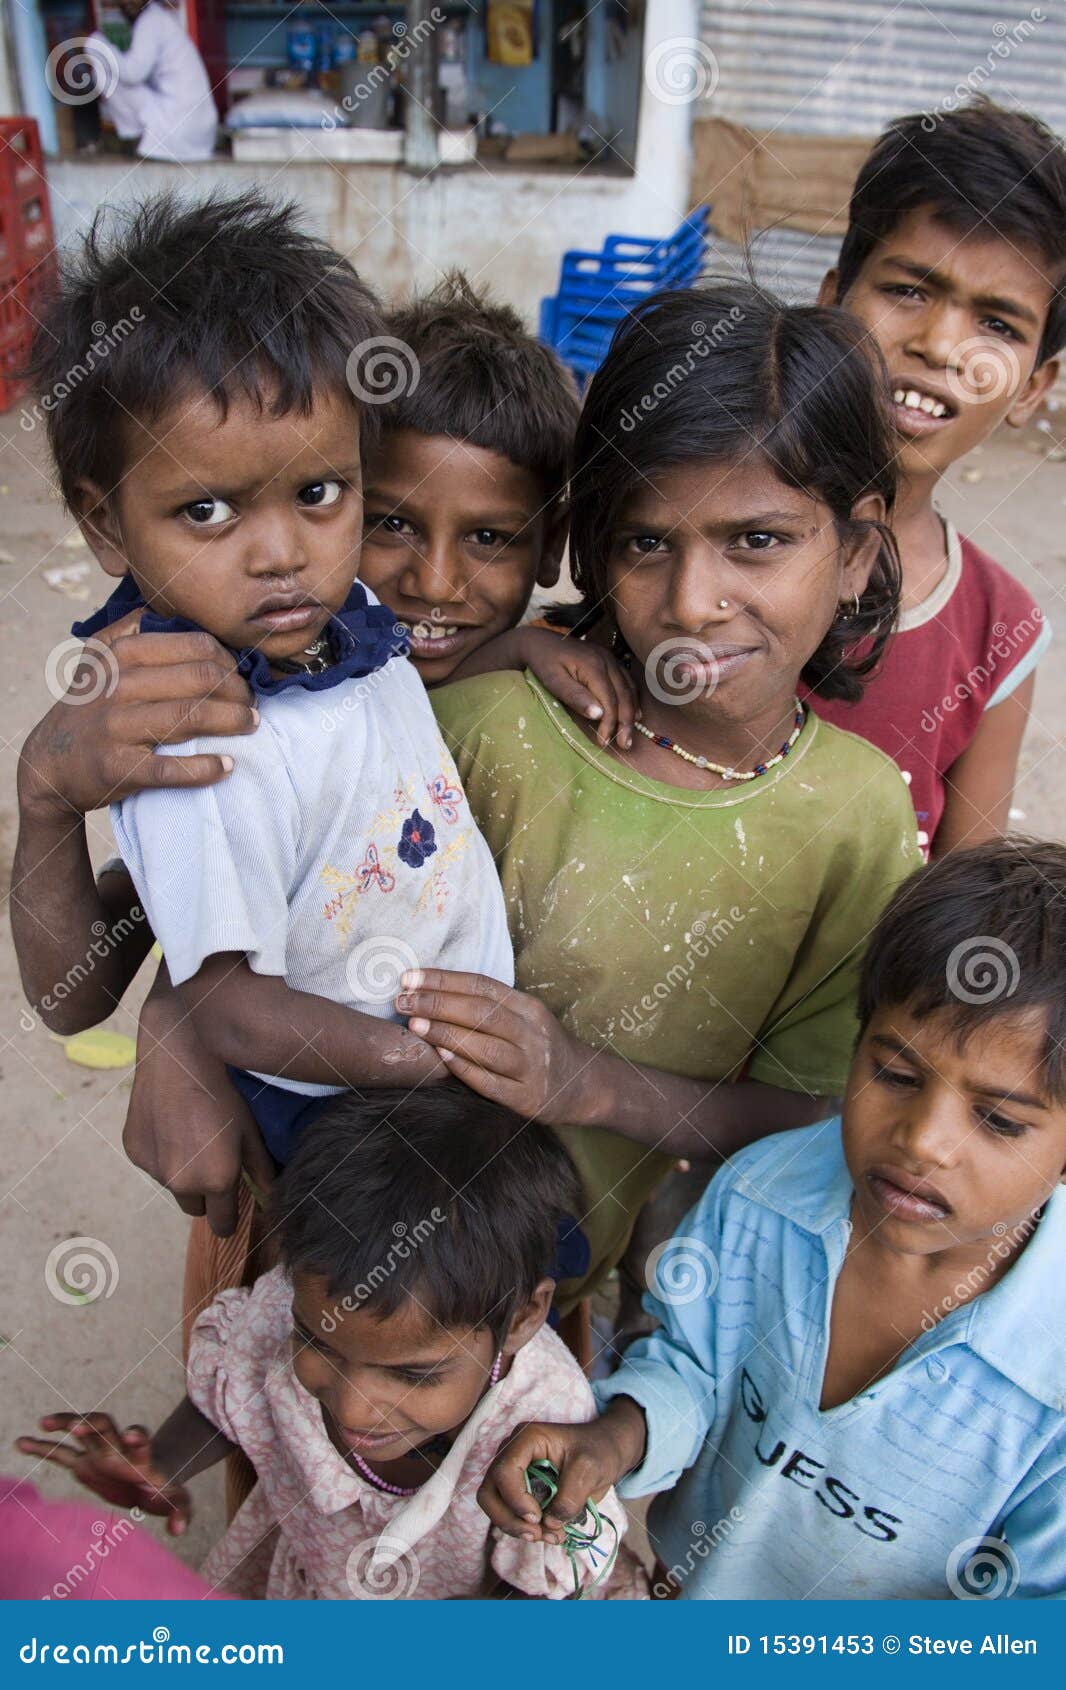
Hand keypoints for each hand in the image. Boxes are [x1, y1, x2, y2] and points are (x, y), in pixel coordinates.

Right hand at [16, 1414, 192, 1535]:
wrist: (151, 1480)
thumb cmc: (165, 1490)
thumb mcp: (177, 1501)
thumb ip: (181, 1512)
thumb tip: (179, 1530)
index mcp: (141, 1456)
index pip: (141, 1440)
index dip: (137, 1436)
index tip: (131, 1436)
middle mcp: (119, 1447)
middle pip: (106, 1427)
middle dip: (93, 1424)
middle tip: (78, 1425)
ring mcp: (100, 1451)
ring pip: (82, 1430)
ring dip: (66, 1422)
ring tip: (43, 1422)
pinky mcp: (84, 1462)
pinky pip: (60, 1454)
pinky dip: (42, 1448)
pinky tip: (21, 1442)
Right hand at [18, 614, 256, 820]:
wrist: (50, 763)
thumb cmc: (88, 706)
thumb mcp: (99, 657)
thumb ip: (132, 627)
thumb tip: (175, 610)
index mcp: (121, 654)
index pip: (196, 647)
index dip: (230, 662)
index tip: (242, 676)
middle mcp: (118, 686)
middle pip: (202, 680)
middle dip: (239, 692)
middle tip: (252, 704)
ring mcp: (117, 727)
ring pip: (192, 718)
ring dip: (233, 722)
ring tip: (252, 725)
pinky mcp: (119, 767)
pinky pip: (172, 768)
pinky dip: (205, 768)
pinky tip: (226, 766)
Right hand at [125, 968, 275, 1234]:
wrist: (179, 1057)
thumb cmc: (224, 1091)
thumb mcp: (250, 1130)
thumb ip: (261, 1170)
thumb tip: (272, 1198)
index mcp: (215, 1180)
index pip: (222, 1225)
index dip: (229, 1219)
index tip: (231, 1209)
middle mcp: (181, 1182)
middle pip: (194, 1209)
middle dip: (204, 1196)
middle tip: (212, 1163)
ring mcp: (153, 1168)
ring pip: (171, 1184)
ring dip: (182, 1171)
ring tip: (191, 1133)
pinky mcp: (134, 1151)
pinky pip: (152, 1163)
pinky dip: (160, 1152)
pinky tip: (169, 1122)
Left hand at [396, 970, 597, 1124]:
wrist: (583, 1086)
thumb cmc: (541, 1046)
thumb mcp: (527, 1018)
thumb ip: (491, 1006)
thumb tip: (434, 991)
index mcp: (529, 1008)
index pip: (482, 987)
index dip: (444, 980)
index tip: (410, 977)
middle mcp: (532, 1034)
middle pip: (480, 1013)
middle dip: (436, 1003)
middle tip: (403, 1000)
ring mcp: (530, 1067)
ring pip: (484, 1046)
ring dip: (445, 1033)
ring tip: (413, 1024)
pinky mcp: (526, 1098)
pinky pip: (489, 1082)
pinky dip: (463, 1067)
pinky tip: (441, 1056)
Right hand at [478, 1412, 640, 1543]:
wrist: (606, 1452)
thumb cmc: (598, 1450)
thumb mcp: (590, 1468)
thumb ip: (571, 1495)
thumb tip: (550, 1523)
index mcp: (526, 1439)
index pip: (504, 1471)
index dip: (515, 1499)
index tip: (538, 1518)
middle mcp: (513, 1455)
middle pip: (490, 1492)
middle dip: (509, 1519)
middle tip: (537, 1534)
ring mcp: (514, 1474)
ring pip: (496, 1507)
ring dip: (517, 1528)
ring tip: (551, 1537)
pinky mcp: (520, 1492)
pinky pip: (510, 1515)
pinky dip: (525, 1530)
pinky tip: (551, 1534)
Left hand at [516, 627, 637, 749]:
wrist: (539, 642)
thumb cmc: (543, 663)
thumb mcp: (553, 681)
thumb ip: (575, 697)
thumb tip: (598, 714)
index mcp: (593, 665)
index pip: (609, 699)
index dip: (609, 722)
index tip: (603, 741)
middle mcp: (607, 660)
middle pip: (624, 695)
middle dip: (625, 722)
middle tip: (624, 744)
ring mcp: (610, 658)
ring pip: (629, 688)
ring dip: (631, 712)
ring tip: (629, 734)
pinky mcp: (609, 660)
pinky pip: (627, 681)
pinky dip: (631, 698)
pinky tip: (633, 713)